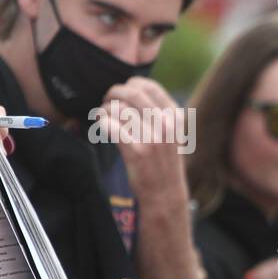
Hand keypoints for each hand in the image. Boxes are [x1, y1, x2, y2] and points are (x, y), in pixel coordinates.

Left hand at [96, 76, 189, 208]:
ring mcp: (152, 139)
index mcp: (175, 118)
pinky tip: (102, 125)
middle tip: (107, 100)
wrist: (165, 193)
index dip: (131, 85)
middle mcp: (166, 126)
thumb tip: (131, 90)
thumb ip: (158, 113)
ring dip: (106, 109)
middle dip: (114, 93)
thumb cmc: (163, 161)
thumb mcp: (171, 134)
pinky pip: (111, 125)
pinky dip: (102, 122)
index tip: (123, 92)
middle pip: (133, 94)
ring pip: (120, 109)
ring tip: (104, 116)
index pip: (150, 87)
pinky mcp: (137, 152)